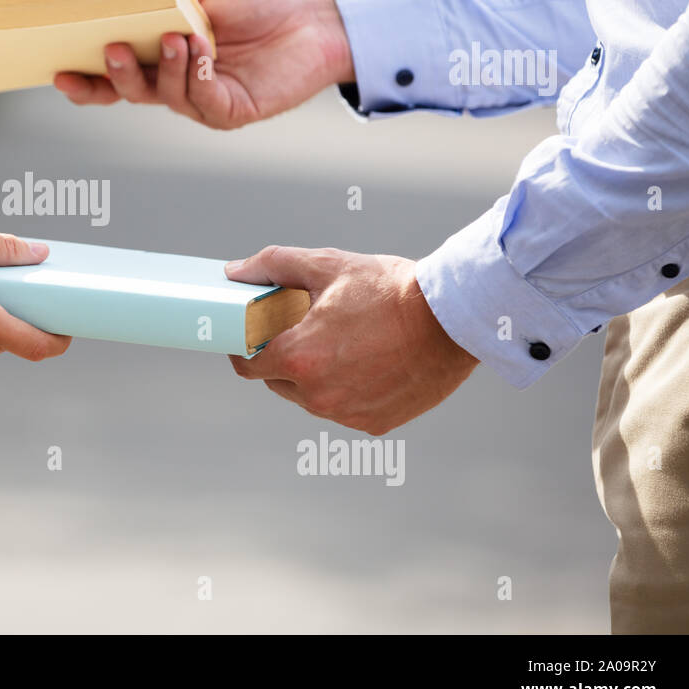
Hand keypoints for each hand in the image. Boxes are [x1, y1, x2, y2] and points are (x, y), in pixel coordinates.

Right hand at [54, 0, 354, 129]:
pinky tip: (202, 50)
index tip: (58, 73)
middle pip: (129, 92)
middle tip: (110, 51)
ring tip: (175, 38)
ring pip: (164, 95)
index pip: (114, 75)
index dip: (85, 79)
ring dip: (164, 67)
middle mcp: (175, 83)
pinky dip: (197, 74)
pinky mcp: (230, 111)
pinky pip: (202, 100)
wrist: (312, 18)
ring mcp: (201, 100)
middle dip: (113, 77)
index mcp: (159, 55)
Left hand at [224, 246, 477, 433]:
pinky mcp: (373, 423)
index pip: (247, 363)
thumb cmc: (389, 289)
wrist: (452, 318)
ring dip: (314, 374)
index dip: (245, 348)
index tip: (253, 335)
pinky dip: (346, 388)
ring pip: (309, 397)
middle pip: (277, 381)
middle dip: (283, 356)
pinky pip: (343, 408)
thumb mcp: (326, 265)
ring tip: (344, 341)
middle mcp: (318, 394)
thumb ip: (273, 266)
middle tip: (306, 328)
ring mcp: (346, 412)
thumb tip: (236, 272)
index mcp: (299, 356)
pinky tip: (368, 361)